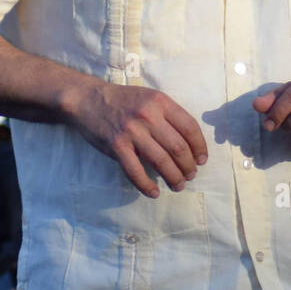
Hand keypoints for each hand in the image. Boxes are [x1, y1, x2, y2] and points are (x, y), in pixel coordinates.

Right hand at [65, 81, 207, 197]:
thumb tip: (190, 143)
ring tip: (178, 185)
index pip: (190, 128)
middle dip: (189, 166)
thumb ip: (169, 115)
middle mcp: (149, 116)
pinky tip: (154, 192)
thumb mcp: (150, 97)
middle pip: (178, 148)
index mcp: (161, 102)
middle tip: (191, 175)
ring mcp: (132, 132)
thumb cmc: (124, 100)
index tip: (202, 160)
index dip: (200, 147)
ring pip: (161, 161)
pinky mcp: (116, 146)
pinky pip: (135, 171)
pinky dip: (146, 185)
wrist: (88, 99)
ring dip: (174, 178)